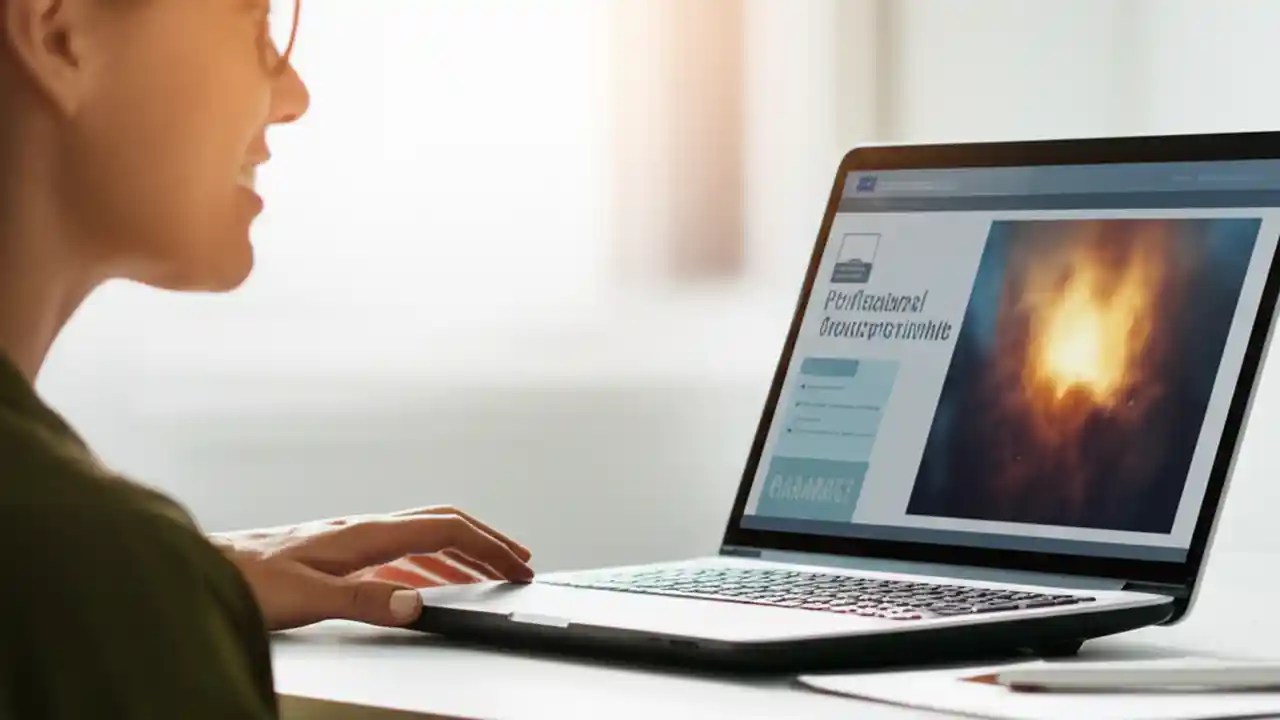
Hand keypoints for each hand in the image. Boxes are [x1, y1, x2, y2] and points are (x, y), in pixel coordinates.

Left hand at [212, 506, 533, 630]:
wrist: (204, 568)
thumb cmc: (246, 579)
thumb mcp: (307, 596)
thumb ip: (365, 600)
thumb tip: (418, 603)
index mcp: (364, 533)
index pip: (443, 529)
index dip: (486, 544)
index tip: (517, 562)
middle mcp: (363, 530)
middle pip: (441, 525)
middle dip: (485, 541)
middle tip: (519, 561)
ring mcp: (352, 542)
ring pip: (423, 539)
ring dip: (461, 555)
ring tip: (489, 573)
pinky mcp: (339, 558)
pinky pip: (400, 557)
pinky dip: (431, 569)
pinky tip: (431, 587)